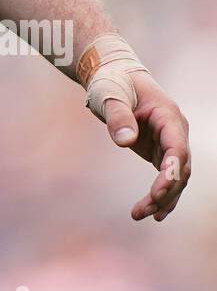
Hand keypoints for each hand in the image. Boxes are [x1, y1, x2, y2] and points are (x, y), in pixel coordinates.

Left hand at [94, 71, 190, 222]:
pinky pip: (166, 177)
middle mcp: (175, 131)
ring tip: (139, 215)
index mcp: (168, 115)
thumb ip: (117, 115)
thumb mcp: (109, 94)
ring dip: (162, 198)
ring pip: (175, 177)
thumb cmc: (113, 82)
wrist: (114, 76)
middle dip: (165, 192)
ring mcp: (169, 142)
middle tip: (144, 210)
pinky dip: (162, 196)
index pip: (177, 148)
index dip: (170, 172)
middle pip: (180, 168)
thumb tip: (126, 142)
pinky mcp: (159, 150)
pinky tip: (154, 214)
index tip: (157, 192)